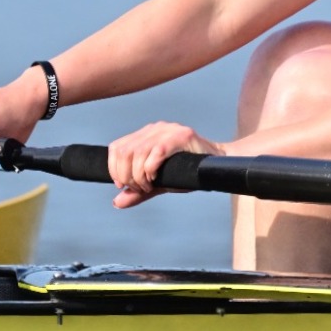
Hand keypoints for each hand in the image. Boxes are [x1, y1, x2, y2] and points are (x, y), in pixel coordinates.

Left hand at [107, 121, 224, 207]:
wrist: (217, 166)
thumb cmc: (189, 173)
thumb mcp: (159, 183)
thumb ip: (139, 191)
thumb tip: (117, 202)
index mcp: (146, 134)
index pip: (117, 147)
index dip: (113, 168)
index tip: (122, 185)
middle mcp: (155, 128)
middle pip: (124, 151)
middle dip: (126, 175)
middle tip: (139, 189)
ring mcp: (169, 130)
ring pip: (137, 152)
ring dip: (138, 176)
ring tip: (149, 186)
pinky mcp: (182, 135)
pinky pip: (157, 152)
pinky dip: (151, 169)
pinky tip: (156, 178)